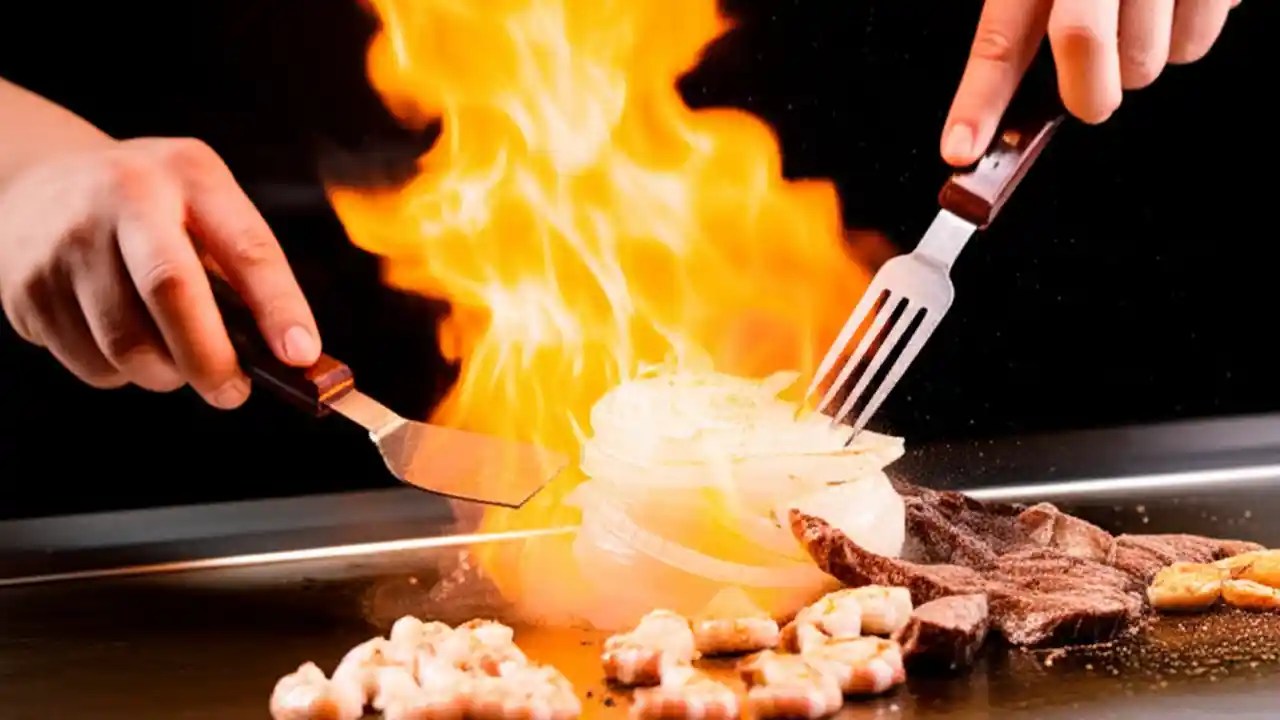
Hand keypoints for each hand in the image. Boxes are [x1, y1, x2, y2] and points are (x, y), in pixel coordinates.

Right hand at [0, 137, 320, 407]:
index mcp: (189, 173)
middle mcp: (125, 197)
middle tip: (233, 391)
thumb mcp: (204, 206)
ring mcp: (68, 242)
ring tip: (175, 359)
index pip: (246, 246)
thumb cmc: (150, 207)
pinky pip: (89, 363)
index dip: (279, 307)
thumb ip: (243, 270)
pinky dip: (120, 373)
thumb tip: (287, 354)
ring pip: (126, 344)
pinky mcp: (28, 287)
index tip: (301, 355)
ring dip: (164, 373)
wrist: (38, 182)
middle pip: (172, 291)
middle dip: (212, 358)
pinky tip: (123, 340)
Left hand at [941, 0, 1242, 165]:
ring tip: (1142, 14)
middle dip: (1087, 91)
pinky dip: (1185, 38)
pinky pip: (1197, 41)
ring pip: (1148, 59)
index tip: (960, 149)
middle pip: (1082, 46)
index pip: (999, 38)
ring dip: (1140, 63)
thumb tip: (1002, 94)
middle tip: (1091, 92)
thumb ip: (1026, 13)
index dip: (978, 100)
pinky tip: (1177, 0)